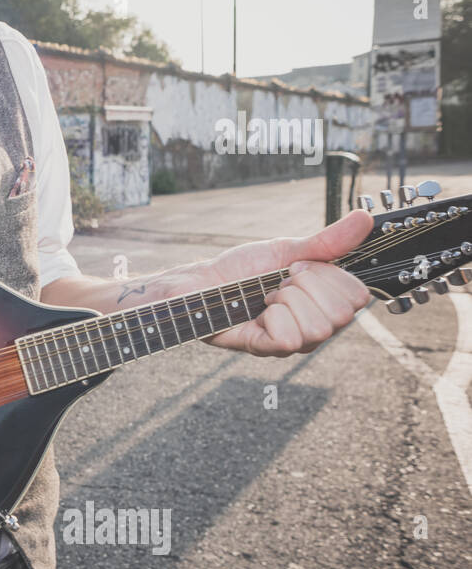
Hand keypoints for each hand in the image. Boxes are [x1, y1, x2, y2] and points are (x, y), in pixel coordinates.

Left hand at [197, 209, 373, 356]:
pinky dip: (270, 318)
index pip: (358, 297)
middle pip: (341, 315)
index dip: (328, 277)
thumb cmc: (243, 269)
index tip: (297, 267)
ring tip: (267, 298)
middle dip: (304, 288)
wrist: (203, 281)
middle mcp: (317, 325)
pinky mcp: (270, 349)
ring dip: (285, 302)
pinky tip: (258, 314)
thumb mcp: (287, 249)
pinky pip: (288, 338)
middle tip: (279, 284)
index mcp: (327, 300)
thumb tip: (364, 218)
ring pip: (317, 328)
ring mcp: (296, 342)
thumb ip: (328, 241)